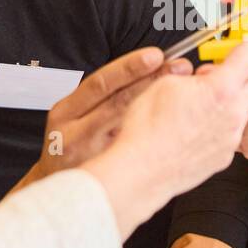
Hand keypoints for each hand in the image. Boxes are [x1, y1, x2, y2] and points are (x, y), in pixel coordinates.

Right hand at [10, 47, 191, 194]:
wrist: (61, 192)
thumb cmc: (72, 148)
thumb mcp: (74, 117)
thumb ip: (103, 97)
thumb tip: (147, 69)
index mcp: (66, 112)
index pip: (100, 83)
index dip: (129, 67)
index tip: (156, 55)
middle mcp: (76, 134)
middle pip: (118, 103)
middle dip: (153, 82)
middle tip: (180, 67)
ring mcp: (92, 157)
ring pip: (131, 127)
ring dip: (162, 108)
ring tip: (186, 93)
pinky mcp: (108, 176)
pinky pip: (137, 153)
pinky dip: (159, 137)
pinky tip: (178, 127)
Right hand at [83, 19, 247, 236]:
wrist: (141, 172)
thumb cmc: (148, 129)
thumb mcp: (164, 85)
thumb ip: (190, 76)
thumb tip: (196, 80)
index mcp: (220, 89)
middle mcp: (233, 114)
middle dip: (239, 78)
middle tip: (211, 80)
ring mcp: (230, 138)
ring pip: (241, 111)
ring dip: (226, 105)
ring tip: (195, 111)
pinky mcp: (223, 158)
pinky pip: (229, 134)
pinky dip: (217, 128)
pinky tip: (192, 132)